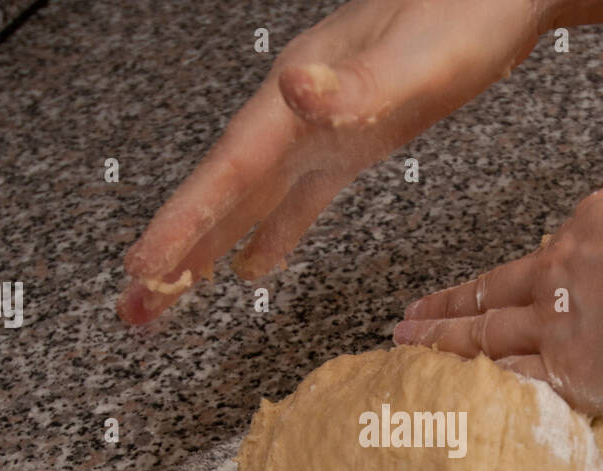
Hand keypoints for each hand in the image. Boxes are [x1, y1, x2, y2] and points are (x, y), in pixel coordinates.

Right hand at [118, 0, 547, 324]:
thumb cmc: (468, 11)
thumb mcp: (416, 54)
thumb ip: (357, 82)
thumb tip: (296, 90)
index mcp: (298, 95)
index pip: (228, 172)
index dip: (185, 222)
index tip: (144, 269)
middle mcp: (297, 112)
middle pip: (223, 194)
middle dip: (178, 252)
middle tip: (134, 309)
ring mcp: (322, 127)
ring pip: (250, 200)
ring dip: (209, 249)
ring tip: (169, 297)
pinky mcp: (355, 140)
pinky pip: (298, 198)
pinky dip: (273, 232)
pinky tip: (255, 264)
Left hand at [393, 114, 602, 412]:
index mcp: (594, 226)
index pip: (549, 253)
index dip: (523, 271)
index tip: (499, 282)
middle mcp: (564, 271)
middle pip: (494, 289)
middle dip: (449, 303)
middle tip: (408, 317)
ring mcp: (559, 323)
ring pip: (486, 333)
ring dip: (443, 341)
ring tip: (407, 348)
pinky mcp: (569, 370)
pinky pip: (513, 381)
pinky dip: (479, 387)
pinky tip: (451, 395)